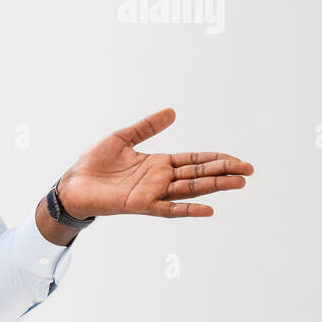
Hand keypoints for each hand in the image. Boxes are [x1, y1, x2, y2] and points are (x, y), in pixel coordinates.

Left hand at [55, 107, 254, 218]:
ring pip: (189, 189)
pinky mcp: (140, 204)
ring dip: (214, 187)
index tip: (237, 159)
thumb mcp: (122, 138)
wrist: (72, 184)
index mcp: (158, 163)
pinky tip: (208, 209)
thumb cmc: (94, 164)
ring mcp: (152, 193)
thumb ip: (146, 127)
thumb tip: (173, 111)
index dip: (215, 159)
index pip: (194, 160)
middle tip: (250, 170)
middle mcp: (159, 179)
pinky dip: (188, 209)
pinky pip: (168, 209)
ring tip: (239, 183)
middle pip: (198, 174)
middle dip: (224, 172)